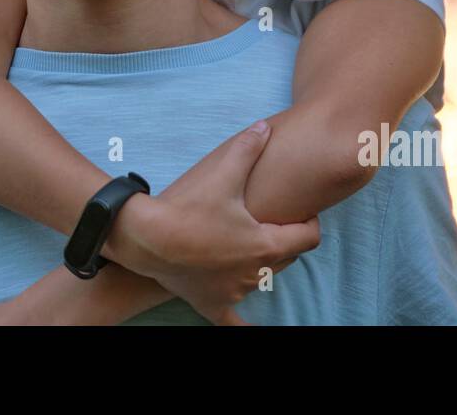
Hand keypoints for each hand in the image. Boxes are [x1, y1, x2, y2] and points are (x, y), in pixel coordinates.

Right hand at [111, 120, 321, 323]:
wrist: (147, 238)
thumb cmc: (188, 207)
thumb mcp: (223, 173)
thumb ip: (248, 148)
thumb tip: (264, 127)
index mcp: (266, 245)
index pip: (308, 238)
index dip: (309, 222)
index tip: (303, 211)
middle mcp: (255, 274)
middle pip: (286, 258)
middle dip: (282, 238)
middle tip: (268, 219)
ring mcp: (233, 292)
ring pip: (260, 279)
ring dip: (258, 264)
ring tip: (243, 243)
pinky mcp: (210, 304)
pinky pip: (231, 321)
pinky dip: (238, 320)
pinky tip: (248, 328)